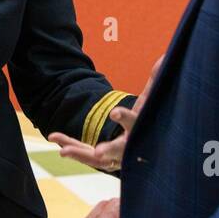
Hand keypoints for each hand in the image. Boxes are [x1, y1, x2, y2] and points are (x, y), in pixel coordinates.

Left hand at [48, 56, 162, 172]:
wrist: (147, 148)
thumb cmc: (148, 122)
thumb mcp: (150, 102)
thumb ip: (154, 82)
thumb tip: (163, 57)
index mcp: (139, 130)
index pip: (134, 122)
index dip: (124, 117)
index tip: (114, 112)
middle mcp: (128, 147)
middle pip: (120, 150)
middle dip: (109, 150)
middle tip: (99, 152)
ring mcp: (115, 157)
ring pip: (97, 159)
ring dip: (80, 153)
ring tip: (63, 150)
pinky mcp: (101, 160)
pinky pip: (85, 154)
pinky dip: (70, 146)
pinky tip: (55, 137)